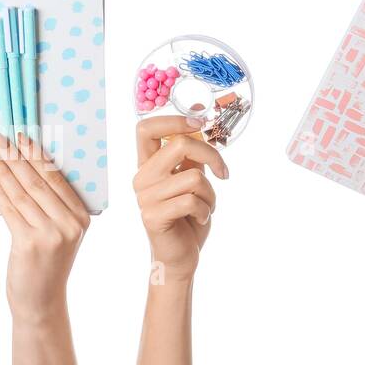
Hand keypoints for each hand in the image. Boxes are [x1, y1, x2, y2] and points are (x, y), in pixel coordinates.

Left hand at [0, 132, 89, 321]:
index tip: (22, 137)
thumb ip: (50, 205)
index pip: (56, 178)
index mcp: (81, 217)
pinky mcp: (29, 243)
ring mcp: (51, 234)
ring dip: (3, 169)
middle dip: (16, 156)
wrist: (41, 302)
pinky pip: (10, 209)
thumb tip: (26, 166)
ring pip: (22, 192)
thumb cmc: (47, 265)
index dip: (36, 154)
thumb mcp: (59, 233)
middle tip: (1, 138)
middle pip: (38, 181)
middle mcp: (70, 224)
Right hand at [134, 116, 227, 281]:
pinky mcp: (153, 216)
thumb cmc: (187, 217)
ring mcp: (145, 197)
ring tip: (205, 207)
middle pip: (178, 144)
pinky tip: (201, 219)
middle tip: (223, 172)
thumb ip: (192, 149)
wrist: (180, 256)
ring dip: (210, 194)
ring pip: (192, 176)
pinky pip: (191, 201)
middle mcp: (141, 178)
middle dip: (210, 155)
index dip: (174, 120)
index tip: (200, 126)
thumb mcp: (192, 177)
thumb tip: (199, 108)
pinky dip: (206, 210)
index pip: (146, 128)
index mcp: (147, 165)